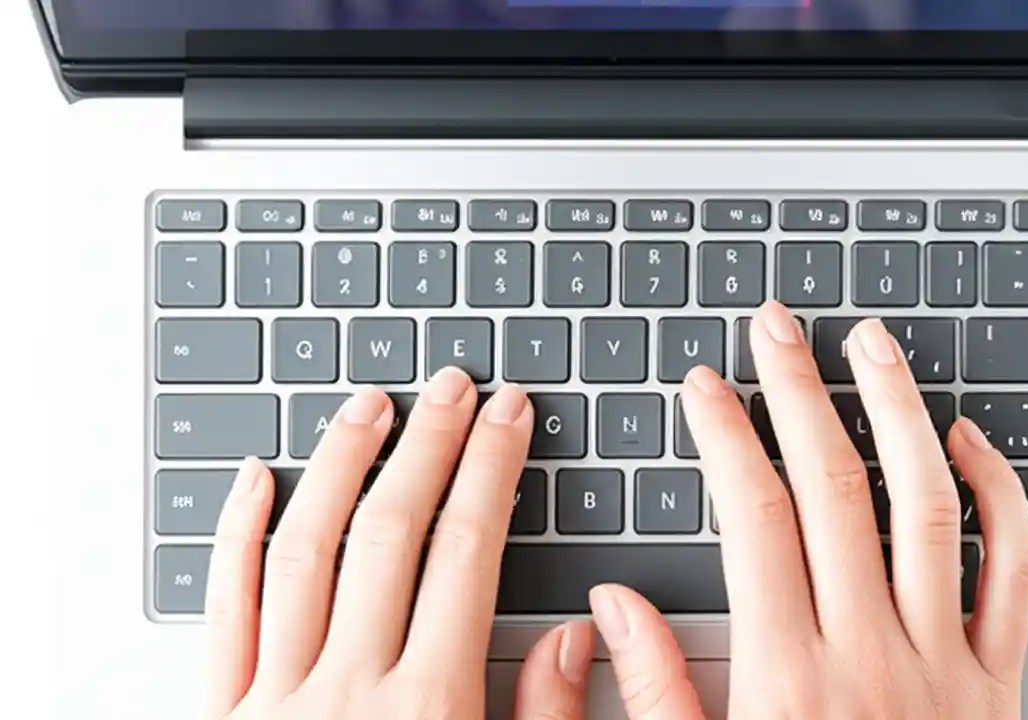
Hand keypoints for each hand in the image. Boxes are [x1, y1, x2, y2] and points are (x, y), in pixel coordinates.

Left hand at [203, 371, 595, 719]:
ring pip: (305, 550)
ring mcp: (276, 699)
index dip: (492, 467)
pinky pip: (224, 609)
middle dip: (429, 444)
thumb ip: (544, 716)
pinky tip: (256, 476)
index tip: (507, 417)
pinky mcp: (221, 713)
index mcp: (431, 708)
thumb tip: (574, 635)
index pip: (467, 550)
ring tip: (369, 406)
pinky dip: (236, 534)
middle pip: (390, 531)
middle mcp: (348, 692)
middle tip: (450, 388)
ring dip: (340, 464)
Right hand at [589, 301, 1027, 718]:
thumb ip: (653, 694)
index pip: (754, 515)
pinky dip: (1000, 494)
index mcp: (788, 677)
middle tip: (777, 327)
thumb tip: (612, 606)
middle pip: (835, 485)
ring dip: (898, 410)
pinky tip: (968, 441)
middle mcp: (870, 653)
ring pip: (928, 504)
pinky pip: (1014, 568)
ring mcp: (943, 659)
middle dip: (799, 390)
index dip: (724, 435)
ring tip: (872, 345)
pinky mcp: (999, 678)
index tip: (703, 388)